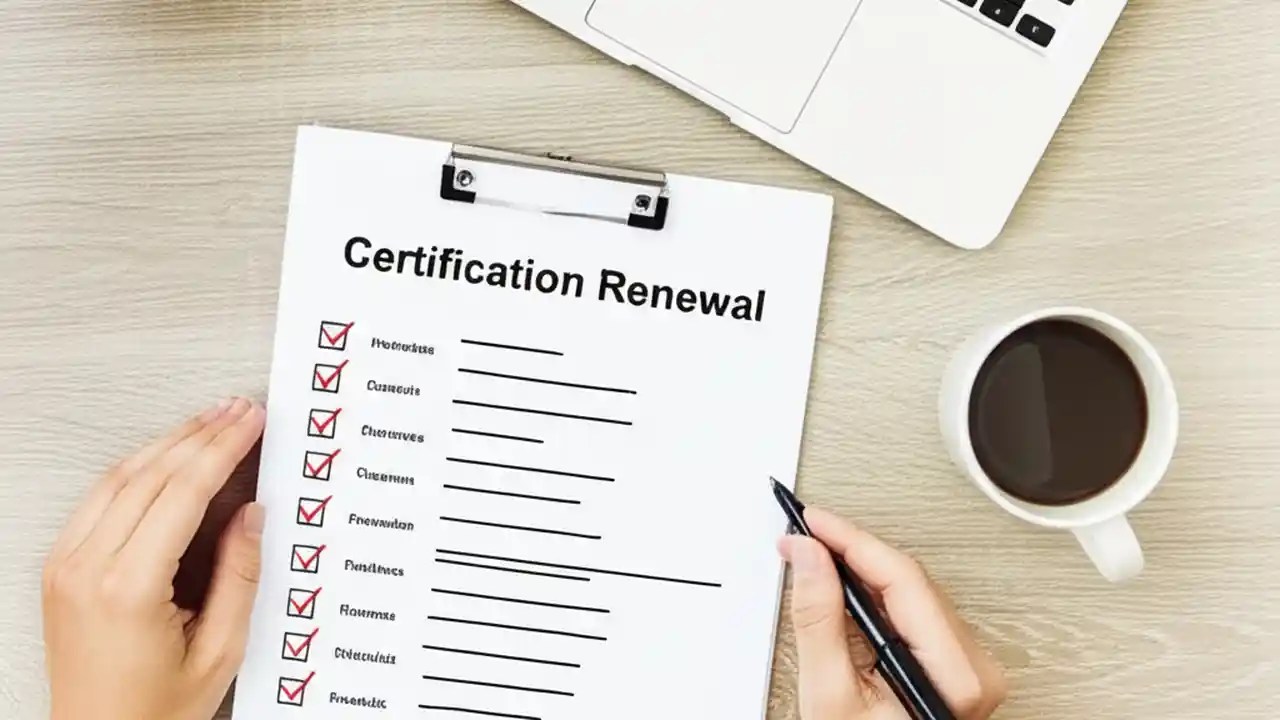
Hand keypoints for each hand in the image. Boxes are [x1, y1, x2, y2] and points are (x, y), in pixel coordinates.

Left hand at [43, 398, 266, 719]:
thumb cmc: (152, 711)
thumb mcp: (220, 652)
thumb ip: (240, 577)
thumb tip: (252, 516)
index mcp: (128, 588)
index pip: (182, 492)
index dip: (222, 449)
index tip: (250, 423)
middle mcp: (87, 569)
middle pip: (150, 474)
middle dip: (201, 434)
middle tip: (239, 410)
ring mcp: (66, 565)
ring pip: (120, 477)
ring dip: (169, 442)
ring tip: (210, 420)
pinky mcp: (60, 568)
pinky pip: (99, 498)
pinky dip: (138, 466)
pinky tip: (165, 455)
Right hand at [778, 507, 1006, 719]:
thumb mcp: (830, 696)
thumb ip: (819, 621)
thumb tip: (810, 559)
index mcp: (957, 673)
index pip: (902, 578)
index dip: (850, 540)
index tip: (812, 521)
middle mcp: (974, 665)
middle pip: (908, 579)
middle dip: (850, 550)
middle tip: (803, 534)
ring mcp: (968, 666)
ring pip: (910, 590)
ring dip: (860, 569)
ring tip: (815, 555)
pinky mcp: (954, 666)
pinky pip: (913, 610)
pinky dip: (874, 593)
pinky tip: (843, 584)